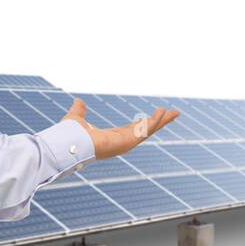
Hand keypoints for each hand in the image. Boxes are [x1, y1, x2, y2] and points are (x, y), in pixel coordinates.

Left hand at [63, 98, 180, 159]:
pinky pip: (145, 130)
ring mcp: (126, 143)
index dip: (143, 123)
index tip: (152, 116)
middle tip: (173, 114)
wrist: (69, 144)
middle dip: (159, 122)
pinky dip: (155, 121)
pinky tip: (163, 112)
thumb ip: (79, 110)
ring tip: (175, 112)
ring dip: (162, 121)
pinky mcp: (128, 142)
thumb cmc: (71, 135)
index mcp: (111, 137)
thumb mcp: (77, 117)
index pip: (132, 129)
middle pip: (146, 130)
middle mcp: (121, 142)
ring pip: (149, 130)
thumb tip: (78, 101)